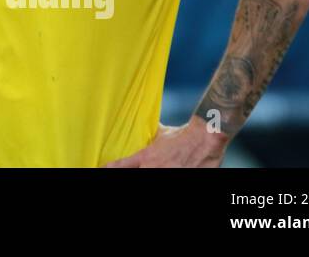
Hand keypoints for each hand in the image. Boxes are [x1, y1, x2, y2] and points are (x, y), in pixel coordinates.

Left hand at [104, 116, 228, 167]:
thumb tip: (142, 129)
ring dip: (149, 173)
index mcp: (147, 156)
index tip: (103, 168)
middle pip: (135, 174)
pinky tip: (169, 170)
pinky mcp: (181, 178)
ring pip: (150, 179)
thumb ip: (150, 136)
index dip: (111, 168)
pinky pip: (169, 179)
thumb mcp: (162, 133)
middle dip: (132, 172)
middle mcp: (154, 168)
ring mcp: (168, 175)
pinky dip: (168, 175)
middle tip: (139, 167)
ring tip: (157, 168)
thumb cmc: (183, 134)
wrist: (205, 138)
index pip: (122, 165)